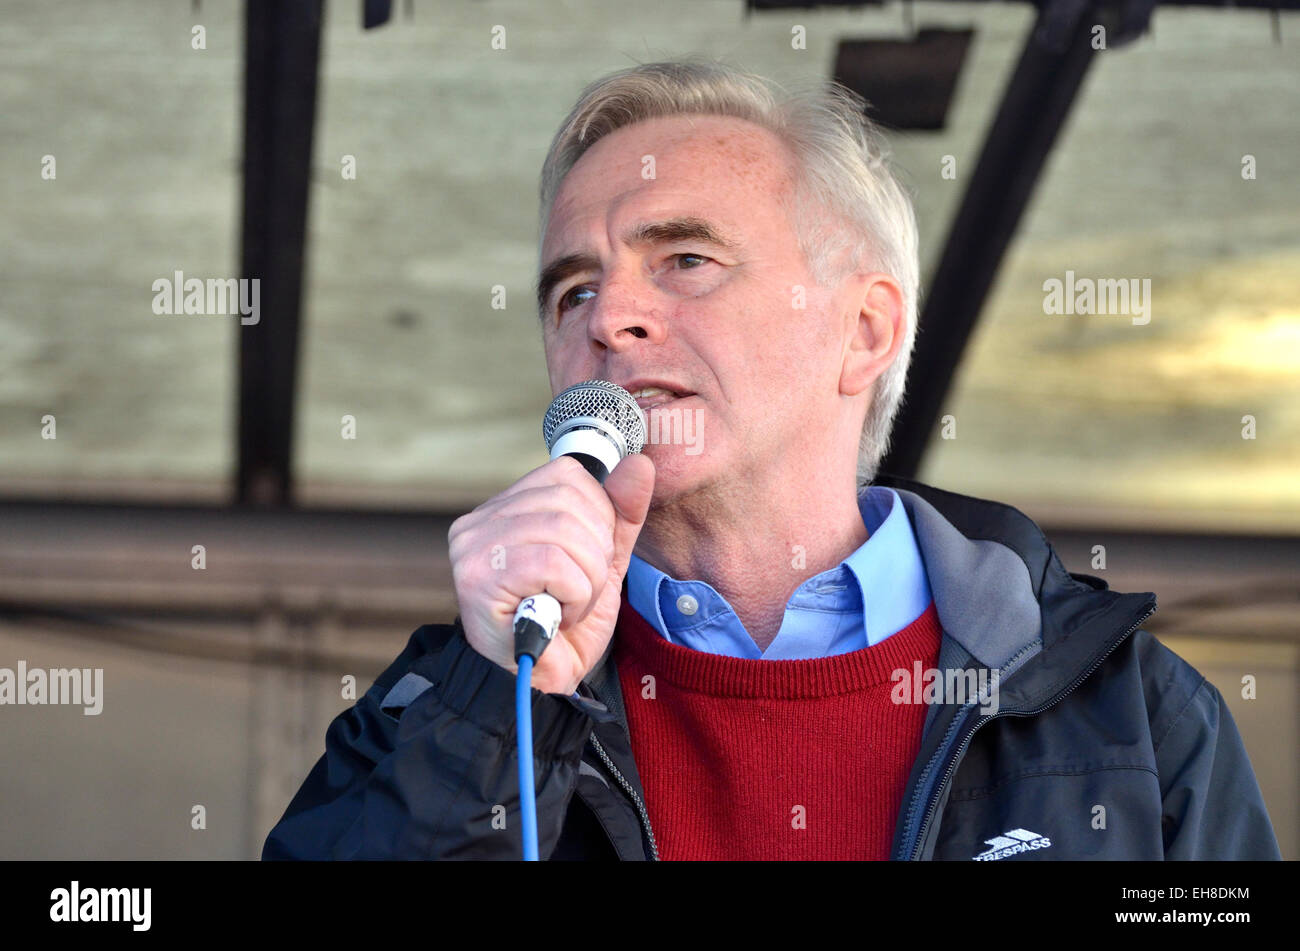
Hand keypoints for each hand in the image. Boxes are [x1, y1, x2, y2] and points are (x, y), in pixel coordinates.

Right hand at [447, 453, 654, 694]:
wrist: (538, 688)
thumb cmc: (563, 625)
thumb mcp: (602, 561)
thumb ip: (620, 513)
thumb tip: (640, 464)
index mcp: (503, 508)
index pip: (566, 474)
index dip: (597, 514)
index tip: (588, 559)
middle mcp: (478, 522)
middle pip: (569, 501)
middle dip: (596, 552)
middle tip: (580, 590)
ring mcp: (473, 548)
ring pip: (566, 532)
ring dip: (587, 579)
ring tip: (569, 605)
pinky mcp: (478, 578)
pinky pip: (554, 564)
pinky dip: (574, 595)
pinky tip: (559, 616)